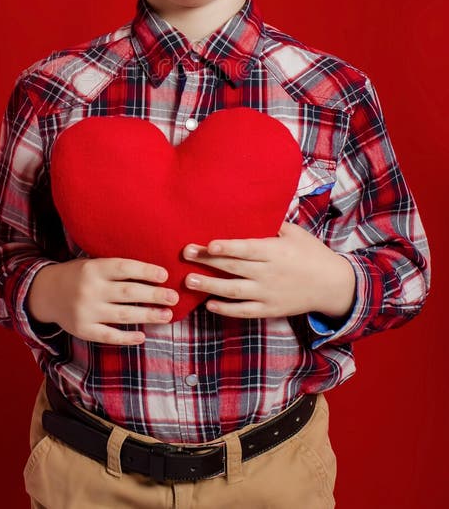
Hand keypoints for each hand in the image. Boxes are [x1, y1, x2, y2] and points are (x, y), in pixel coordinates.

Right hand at [26, 257, 178, 344]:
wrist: (46, 292)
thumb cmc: (78, 275)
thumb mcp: (92, 264)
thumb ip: (116, 269)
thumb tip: (153, 274)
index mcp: (93, 269)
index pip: (125, 268)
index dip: (146, 271)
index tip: (165, 275)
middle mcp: (90, 289)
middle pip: (129, 293)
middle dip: (155, 295)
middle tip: (174, 297)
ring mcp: (86, 311)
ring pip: (123, 315)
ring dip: (148, 315)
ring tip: (166, 315)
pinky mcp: (83, 330)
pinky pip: (109, 335)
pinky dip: (127, 337)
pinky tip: (142, 335)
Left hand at [183, 222, 355, 319]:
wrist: (332, 286)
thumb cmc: (311, 253)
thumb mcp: (295, 233)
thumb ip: (272, 224)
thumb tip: (248, 207)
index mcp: (276, 251)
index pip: (247, 249)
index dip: (227, 247)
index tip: (208, 244)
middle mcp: (270, 273)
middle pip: (234, 267)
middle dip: (208, 261)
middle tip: (186, 254)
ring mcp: (268, 294)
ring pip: (234, 291)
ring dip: (210, 286)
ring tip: (188, 280)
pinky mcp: (269, 310)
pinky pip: (244, 311)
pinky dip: (225, 309)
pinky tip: (208, 304)